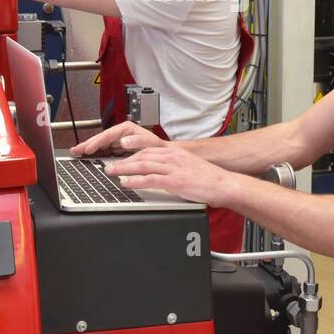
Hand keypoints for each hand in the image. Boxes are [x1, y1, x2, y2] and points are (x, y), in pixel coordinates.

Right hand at [70, 120, 162, 156]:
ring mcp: (118, 142)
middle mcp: (121, 134)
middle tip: (75, 151)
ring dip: (88, 149)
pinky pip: (103, 151)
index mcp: (127, 129)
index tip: (88, 148)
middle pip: (100, 139)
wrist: (165, 155)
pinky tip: (87, 158)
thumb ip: (139, 141)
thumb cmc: (160, 148)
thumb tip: (124, 141)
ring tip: (76, 153)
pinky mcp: (117, 150)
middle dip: (87, 144)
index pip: (107, 135)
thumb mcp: (151, 143)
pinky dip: (94, 154)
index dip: (96, 142)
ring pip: (100, 145)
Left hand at [104, 145, 235, 207]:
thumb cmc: (207, 178)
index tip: (119, 158)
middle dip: (123, 161)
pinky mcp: (175, 181)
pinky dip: (135, 181)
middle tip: (109, 166)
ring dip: (124, 169)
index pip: (147, 149)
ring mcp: (173, 168)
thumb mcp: (186, 166)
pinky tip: (126, 183)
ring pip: (143, 165)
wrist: (223, 184)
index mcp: (174, 152)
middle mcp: (172, 157)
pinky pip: (150, 179)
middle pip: (141, 155)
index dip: (130, 154)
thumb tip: (155, 174)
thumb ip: (170, 167)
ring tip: (111, 172)